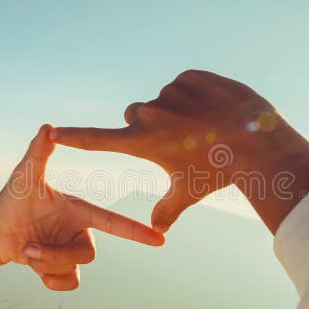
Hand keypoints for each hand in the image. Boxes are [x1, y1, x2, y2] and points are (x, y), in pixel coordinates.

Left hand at [0, 125, 164, 289]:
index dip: (136, 231)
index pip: (113, 221)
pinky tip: (35, 268)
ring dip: (46, 265)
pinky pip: (68, 283)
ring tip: (26, 251)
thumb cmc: (13, 198)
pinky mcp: (61, 270)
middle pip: (87, 254)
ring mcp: (71, 252)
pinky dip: (49, 280)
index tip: (160, 239)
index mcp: (80, 211)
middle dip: (55, 255)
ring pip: (74, 270)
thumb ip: (38, 152)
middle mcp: (81, 232)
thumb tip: (47, 126)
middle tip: (28, 248)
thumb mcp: (25, 175)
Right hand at [51, 70, 308, 233]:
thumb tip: (157, 231)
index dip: (75, 137)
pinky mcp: (189, 77)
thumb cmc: (218, 170)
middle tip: (179, 140)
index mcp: (142, 140)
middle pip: (136, 115)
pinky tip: (214, 108)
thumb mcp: (189, 193)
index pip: (98, 139)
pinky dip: (195, 94)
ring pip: (164, 100)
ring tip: (205, 126)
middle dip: (150, 124)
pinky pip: (185, 84)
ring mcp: (168, 93)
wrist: (255, 139)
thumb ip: (167, 210)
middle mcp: (148, 113)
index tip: (53, 132)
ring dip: (177, 110)